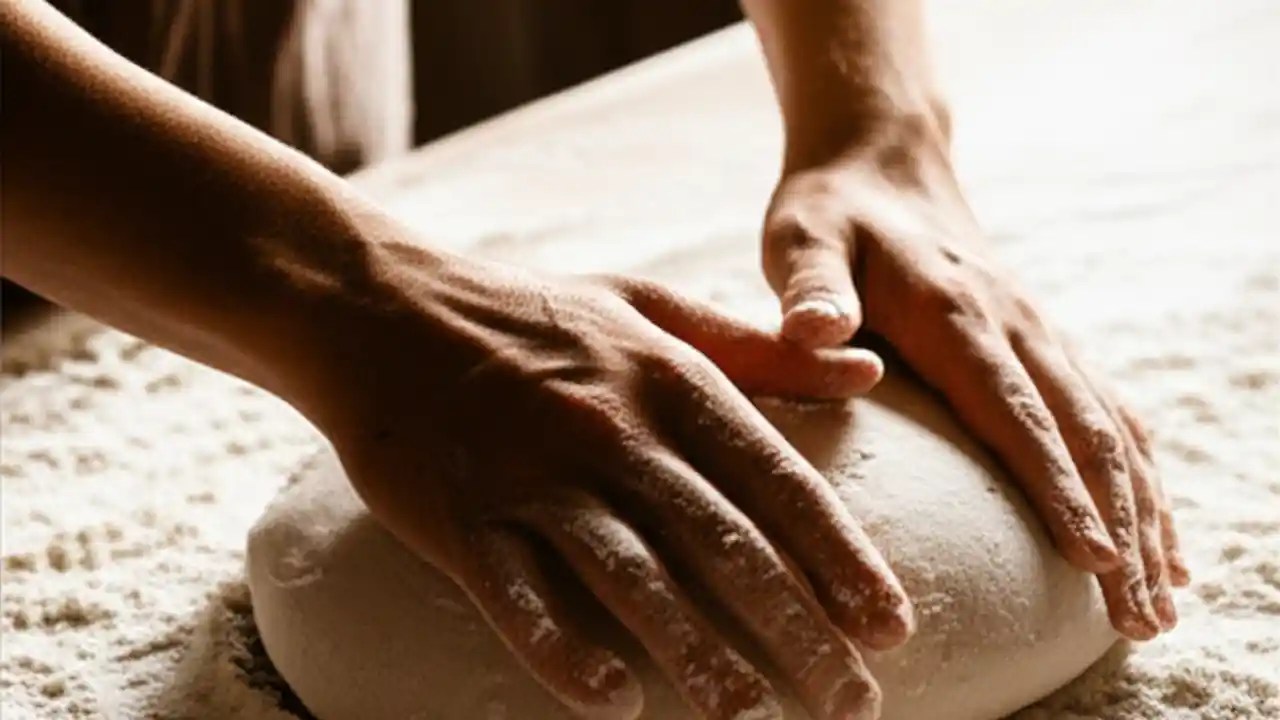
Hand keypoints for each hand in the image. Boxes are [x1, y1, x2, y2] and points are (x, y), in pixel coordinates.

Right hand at [302, 246, 912, 719]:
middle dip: (797, 630)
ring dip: (697, 655)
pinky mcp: (461, 517)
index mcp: (670, 379)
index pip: (776, 482)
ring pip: (632, 576)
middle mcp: (612, 429)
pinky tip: (612, 704)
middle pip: (723, 544)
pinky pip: (518, 595)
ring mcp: (534, 476)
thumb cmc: (531, 312)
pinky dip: (563, 651)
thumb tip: (870, 372)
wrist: (383, 305)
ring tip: (750, 717)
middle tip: (853, 704)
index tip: (890, 625)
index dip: (840, 558)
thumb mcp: (652, 307)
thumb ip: (760, 350)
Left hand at [760, 113, 1189, 640]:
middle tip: (1139, 619)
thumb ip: (811, 286)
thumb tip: (816, 330)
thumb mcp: (804, 239)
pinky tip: (1156, 539)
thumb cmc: (831, 215)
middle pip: (1084, 435)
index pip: (1017, 412)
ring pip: (1112, 432)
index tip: (1093, 559)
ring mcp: (1040, 334)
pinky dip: (1140, 480)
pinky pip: (1109, 414)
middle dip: (1119, 529)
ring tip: (1162, 605)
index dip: (1057, 487)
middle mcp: (1016, 326)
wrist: (883, 163)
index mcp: (956, 312)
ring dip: (1144, 517)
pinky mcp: (1044, 343)